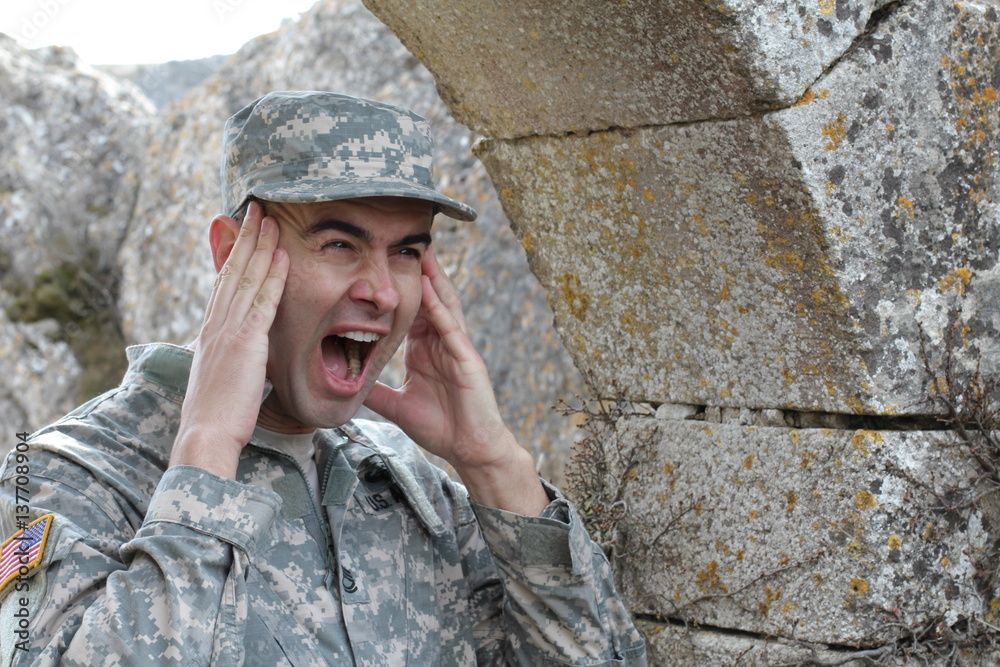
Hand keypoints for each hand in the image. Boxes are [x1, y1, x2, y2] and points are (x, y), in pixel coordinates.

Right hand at [170, 202, 287, 477]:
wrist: (204, 434)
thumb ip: (229, 358)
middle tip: (256, 208)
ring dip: (259, 245)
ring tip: (270, 217)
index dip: (234, 255)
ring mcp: (229, 330)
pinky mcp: (245, 342)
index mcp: (209, 331)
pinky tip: (282, 254)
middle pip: (233, 270)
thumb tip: (236, 354)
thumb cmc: (214, 415)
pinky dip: (273, 275)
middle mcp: (215, 323)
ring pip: (247, 277)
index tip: (242, 232)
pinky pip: (263, 300)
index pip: (223, 283)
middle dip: (245, 237)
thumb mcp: (219, 377)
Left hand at [364, 248, 547, 513]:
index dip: (399, 286)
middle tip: (404, 240)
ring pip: (443, 304)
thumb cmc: (440, 427)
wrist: (469, 449)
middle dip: (419, 270)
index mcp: (427, 349)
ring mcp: (456, 348)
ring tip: (420, 250)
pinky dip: (438, 306)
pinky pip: (450, 326)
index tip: (384, 263)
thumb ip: (375, 391)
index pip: (412, 309)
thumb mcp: (397, 406)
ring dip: (431, 277)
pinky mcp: (467, 358)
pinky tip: (427, 287)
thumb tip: (345, 384)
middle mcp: (442, 342)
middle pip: (429, 298)